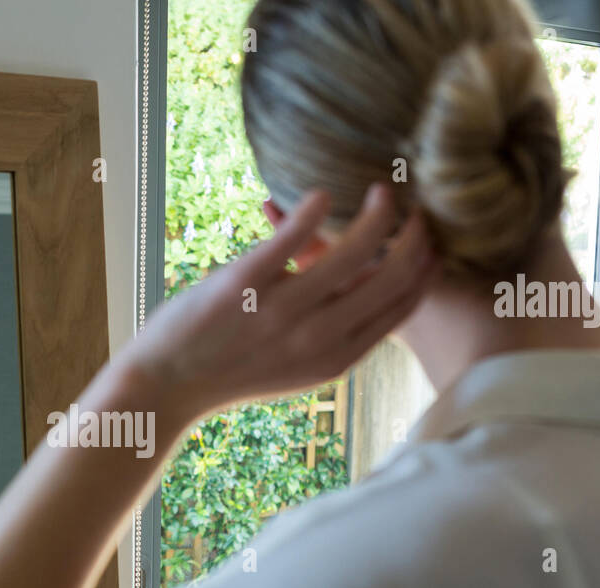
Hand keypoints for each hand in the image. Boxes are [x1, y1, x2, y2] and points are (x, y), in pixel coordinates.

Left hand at [125, 182, 437, 422]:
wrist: (167, 384)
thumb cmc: (234, 367)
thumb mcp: (298, 362)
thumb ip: (337, 328)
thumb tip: (371, 280)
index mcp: (335, 358)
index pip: (401, 308)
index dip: (425, 271)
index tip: (432, 241)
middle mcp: (316, 338)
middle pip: (390, 278)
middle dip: (413, 238)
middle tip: (416, 208)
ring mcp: (280, 312)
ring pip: (352, 253)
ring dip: (376, 215)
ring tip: (382, 191)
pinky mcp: (242, 286)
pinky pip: (289, 240)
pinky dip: (312, 211)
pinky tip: (322, 195)